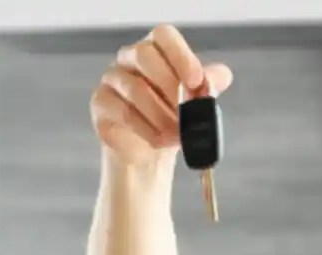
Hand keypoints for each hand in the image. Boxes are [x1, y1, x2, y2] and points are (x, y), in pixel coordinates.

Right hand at [90, 24, 234, 165]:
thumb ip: (209, 85)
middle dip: (170, 85)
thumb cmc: (173, 118)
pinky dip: (146, 129)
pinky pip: (122, 112)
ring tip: (178, 134)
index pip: (164, 36)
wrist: (149, 151)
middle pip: (144, 55)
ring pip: (134, 88)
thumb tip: (219, 77)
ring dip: (161, 115)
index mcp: (156, 49)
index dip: (181, 56)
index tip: (196, 81)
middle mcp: (130, 58)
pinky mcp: (101, 103)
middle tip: (186, 111)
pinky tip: (160, 140)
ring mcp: (112, 79)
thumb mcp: (197, 101)